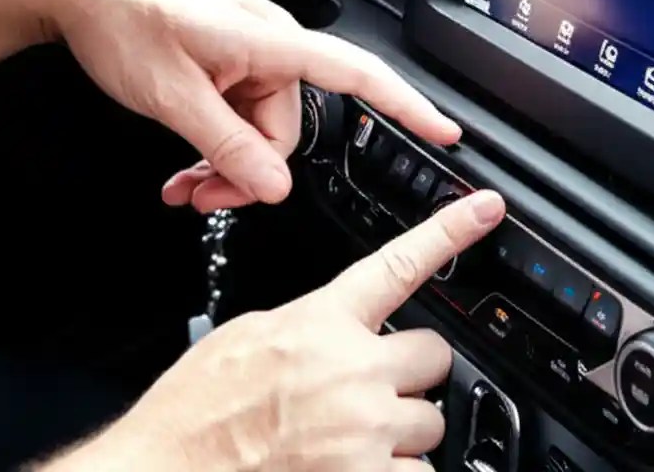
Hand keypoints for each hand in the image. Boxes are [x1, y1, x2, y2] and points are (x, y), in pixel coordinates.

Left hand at [34, 0, 458, 211]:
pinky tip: (184, 169)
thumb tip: (275, 188)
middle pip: (287, 133)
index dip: (407, 105)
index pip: (357, 74)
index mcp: (271, 42)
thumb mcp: (171, 95)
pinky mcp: (227, 67)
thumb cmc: (124, 19)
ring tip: (183, 185)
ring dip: (223, 167)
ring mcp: (248, 59)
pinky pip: (237, 121)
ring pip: (259, 135)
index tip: (444, 132)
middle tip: (201, 195)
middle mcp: (270, 48)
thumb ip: (225, 145)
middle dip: (247, 173)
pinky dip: (214, 149)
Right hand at [42, 190, 506, 471]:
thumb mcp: (247, 337)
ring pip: (429, 423)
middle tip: (369, 391)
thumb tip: (340, 327)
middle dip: (408, 374)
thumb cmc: (196, 411)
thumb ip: (308, 324)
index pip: (400, 265)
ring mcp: (365, 429)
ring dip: (400, 434)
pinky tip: (353, 469)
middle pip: (434, 356)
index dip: (450, 230)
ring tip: (349, 440)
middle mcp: (352, 371)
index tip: (486, 208)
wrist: (167, 469)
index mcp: (320, 323)